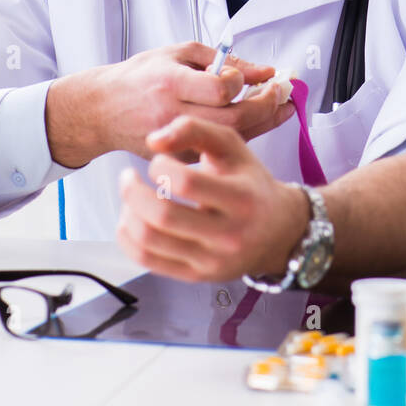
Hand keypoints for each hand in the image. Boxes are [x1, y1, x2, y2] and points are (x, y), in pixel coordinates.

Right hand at [46, 41, 295, 165]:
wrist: (104, 111)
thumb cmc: (141, 76)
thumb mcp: (177, 53)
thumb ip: (221, 59)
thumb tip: (263, 70)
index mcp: (170, 84)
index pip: (220, 88)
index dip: (243, 82)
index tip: (251, 76)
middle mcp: (172, 115)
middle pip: (234, 119)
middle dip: (267, 106)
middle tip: (282, 93)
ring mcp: (175, 143)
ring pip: (231, 138)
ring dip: (263, 121)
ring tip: (278, 105)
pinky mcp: (178, 159)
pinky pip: (219, 148)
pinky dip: (241, 134)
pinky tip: (252, 120)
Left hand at [116, 116, 310, 282]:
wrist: (278, 231)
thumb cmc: (250, 182)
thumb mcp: (232, 146)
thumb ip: (195, 129)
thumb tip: (153, 140)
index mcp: (241, 198)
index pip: (187, 183)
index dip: (161, 166)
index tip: (158, 159)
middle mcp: (228, 235)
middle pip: (163, 215)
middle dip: (133, 191)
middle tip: (128, 176)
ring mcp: (211, 261)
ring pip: (150, 241)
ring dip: (127, 213)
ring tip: (131, 197)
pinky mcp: (196, 276)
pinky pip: (147, 262)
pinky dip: (127, 238)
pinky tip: (132, 219)